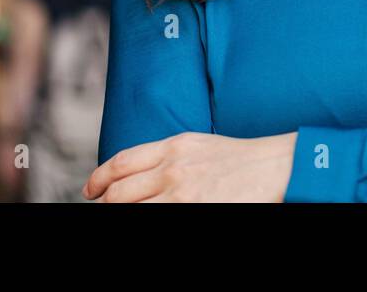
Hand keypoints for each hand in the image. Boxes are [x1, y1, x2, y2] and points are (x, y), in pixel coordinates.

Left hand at [82, 131, 297, 201]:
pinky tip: (145, 221)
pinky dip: (144, 220)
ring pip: (133, 210)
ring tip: (117, 215)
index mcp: (174, 146)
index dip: (98, 178)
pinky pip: (156, 220)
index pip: (121, 163)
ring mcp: (181, 195)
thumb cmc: (242, 158)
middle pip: (120, 192)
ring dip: (119, 214)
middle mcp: (172, 169)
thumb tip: (141, 174)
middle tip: (100, 207)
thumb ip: (169, 154)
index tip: (90, 190)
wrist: (276, 167)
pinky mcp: (195, 211)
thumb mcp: (200, 145)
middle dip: (104, 203)